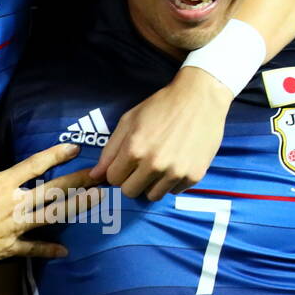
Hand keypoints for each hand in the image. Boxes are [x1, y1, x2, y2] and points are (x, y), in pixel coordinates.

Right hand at [0, 136, 87, 273]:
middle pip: (52, 190)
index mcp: (1, 185)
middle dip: (77, 181)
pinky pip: (33, 248)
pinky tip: (64, 251)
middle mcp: (16, 204)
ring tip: (97, 200)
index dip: (54, 156)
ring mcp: (17, 227)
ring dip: (76, 207)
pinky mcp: (12, 247)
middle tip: (100, 175)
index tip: (74, 148)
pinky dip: (48, 249)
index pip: (32, 166)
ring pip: (52, 215)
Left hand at [92, 66, 231, 200]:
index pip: (113, 179)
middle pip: (130, 191)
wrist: (199, 99)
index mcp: (134, 150)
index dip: (116, 171)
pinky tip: (175, 163)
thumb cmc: (160, 107)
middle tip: (140, 165)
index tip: (124, 163)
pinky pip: (174, 191)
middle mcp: (154, 165)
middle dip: (131, 180)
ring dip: (151, 184)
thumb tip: (95, 175)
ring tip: (158, 164)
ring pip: (152, 196)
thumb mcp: (128, 121)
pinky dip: (171, 182)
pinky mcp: (194, 176)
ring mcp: (175, 172)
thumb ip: (110, 151)